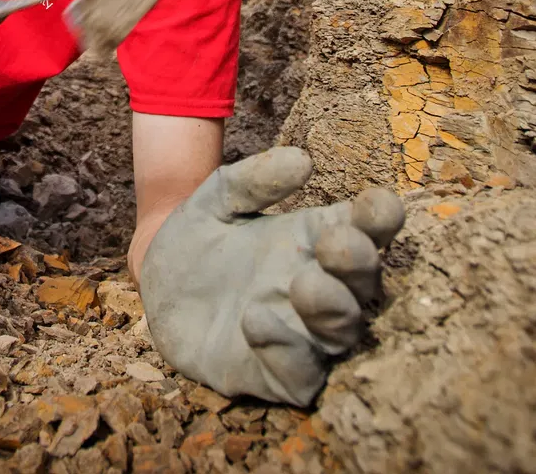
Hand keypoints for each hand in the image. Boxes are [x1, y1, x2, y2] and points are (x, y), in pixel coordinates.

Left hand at [140, 147, 404, 405]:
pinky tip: (256, 320)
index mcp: (318, 241)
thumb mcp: (214, 199)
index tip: (377, 202)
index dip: (380, 218)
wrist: (155, 287)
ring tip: (304, 284)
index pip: (368, 230)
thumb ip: (252, 180)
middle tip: (336, 244)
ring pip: (341, 333)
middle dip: (358, 265)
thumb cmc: (198, 239)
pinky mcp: (273, 374)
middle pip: (363, 284)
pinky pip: (298, 376)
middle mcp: (322, 289)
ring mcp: (302, 334)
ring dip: (331, 310)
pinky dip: (286, 351)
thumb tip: (301, 160)